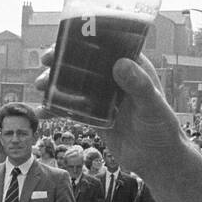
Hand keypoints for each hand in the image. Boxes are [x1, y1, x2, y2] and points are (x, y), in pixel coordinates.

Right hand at [36, 49, 182, 175]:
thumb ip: (139, 86)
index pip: (106, 46)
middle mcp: (116, 79)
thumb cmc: (162, 130)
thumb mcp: (152, 106)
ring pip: (75, 84)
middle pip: (85, 63)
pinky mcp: (95, 115)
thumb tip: (120, 64)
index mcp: (133, 67)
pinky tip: (41, 112)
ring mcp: (104, 97)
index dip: (83, 40)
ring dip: (55, 83)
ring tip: (39, 86)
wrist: (158, 160)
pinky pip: (72, 109)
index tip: (63, 41)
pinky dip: (56, 109)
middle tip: (45, 62)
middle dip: (62, 61)